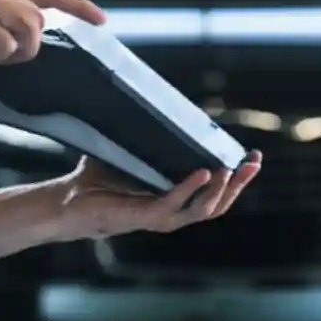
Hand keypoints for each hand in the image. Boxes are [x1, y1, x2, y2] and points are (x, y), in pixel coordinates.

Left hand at [50, 152, 263, 241]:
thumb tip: (154, 103)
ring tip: (231, 168)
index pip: (214, 194)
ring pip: (203, 210)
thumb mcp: (130, 153)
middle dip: (239, 185)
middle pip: (217, 205)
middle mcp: (171, 212)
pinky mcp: (144, 217)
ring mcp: (159, 217)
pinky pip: (174, 204)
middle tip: (253, 163)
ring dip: (221, 190)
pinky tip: (203, 172)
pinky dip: (190, 188)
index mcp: (173, 200)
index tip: (253, 158)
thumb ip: (146, 137)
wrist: (67, 201)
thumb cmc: (96, 180)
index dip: (236, 179)